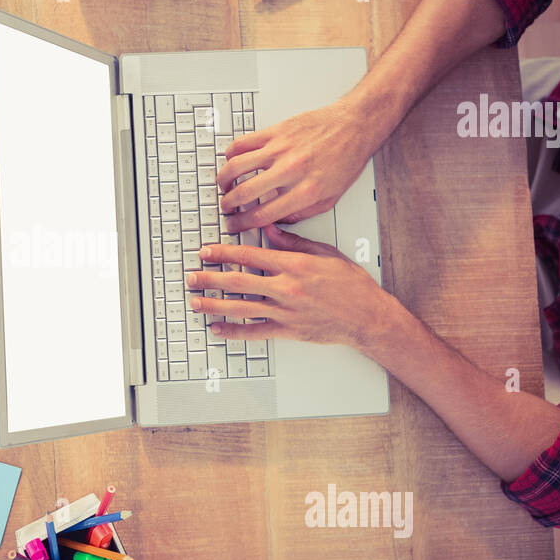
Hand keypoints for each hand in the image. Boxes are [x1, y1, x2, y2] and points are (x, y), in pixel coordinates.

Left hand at [185, 226, 395, 350]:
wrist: (368, 316)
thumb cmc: (351, 285)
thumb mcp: (324, 254)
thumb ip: (293, 242)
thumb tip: (269, 228)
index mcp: (294, 265)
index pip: (250, 255)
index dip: (223, 252)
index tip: (206, 251)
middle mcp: (286, 288)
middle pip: (239, 281)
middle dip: (211, 277)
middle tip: (192, 275)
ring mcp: (286, 311)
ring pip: (241, 307)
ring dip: (214, 304)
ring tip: (195, 301)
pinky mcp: (288, 331)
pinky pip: (254, 332)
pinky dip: (233, 331)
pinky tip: (217, 328)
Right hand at [216, 95, 391, 232]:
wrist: (355, 126)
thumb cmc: (346, 159)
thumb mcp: (329, 199)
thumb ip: (300, 214)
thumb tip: (276, 221)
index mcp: (305, 191)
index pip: (261, 215)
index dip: (241, 224)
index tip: (234, 225)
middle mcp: (291, 170)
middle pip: (243, 193)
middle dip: (228, 205)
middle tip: (226, 207)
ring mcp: (281, 148)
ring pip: (236, 166)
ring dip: (223, 179)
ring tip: (224, 185)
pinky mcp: (276, 131)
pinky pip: (242, 143)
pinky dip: (231, 154)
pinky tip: (233, 160)